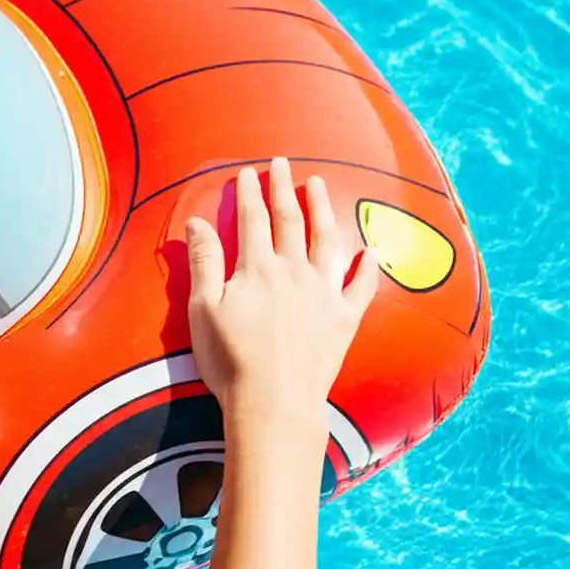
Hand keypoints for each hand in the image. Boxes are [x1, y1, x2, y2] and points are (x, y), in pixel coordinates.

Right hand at [185, 158, 378, 452]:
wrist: (274, 404)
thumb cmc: (231, 362)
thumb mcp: (204, 310)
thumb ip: (204, 262)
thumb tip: (197, 222)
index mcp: (257, 269)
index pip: (252, 219)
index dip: (249, 193)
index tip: (247, 172)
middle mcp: (294, 272)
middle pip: (289, 221)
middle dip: (283, 188)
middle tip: (282, 163)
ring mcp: (323, 293)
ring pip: (326, 240)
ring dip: (321, 210)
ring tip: (318, 185)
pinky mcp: (344, 318)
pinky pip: (361, 286)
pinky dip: (367, 266)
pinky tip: (372, 250)